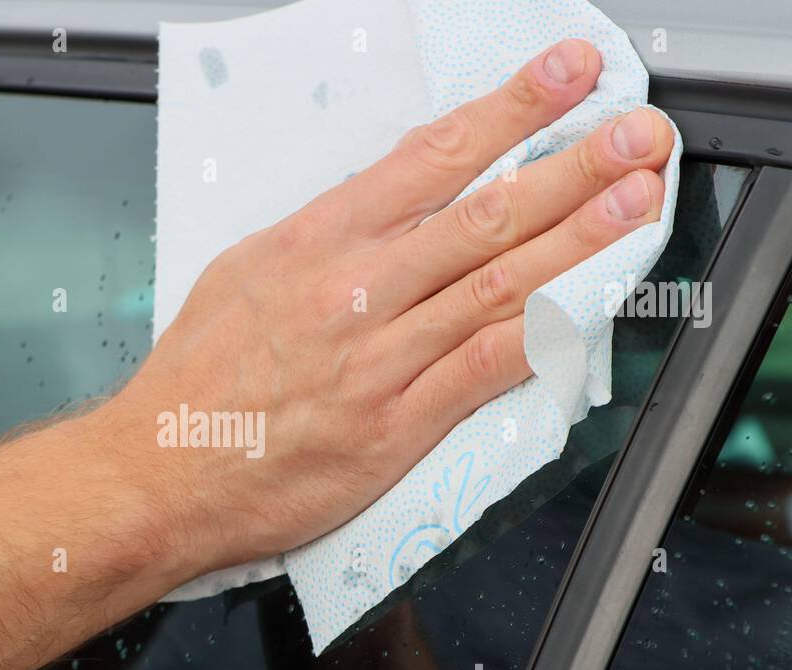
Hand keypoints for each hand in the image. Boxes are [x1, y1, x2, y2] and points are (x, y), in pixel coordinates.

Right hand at [100, 38, 672, 577]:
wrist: (156, 474)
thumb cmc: (194, 383)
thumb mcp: (244, 276)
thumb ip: (321, 239)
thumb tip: (389, 207)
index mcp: (313, 244)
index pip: (429, 158)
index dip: (509, 111)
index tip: (564, 75)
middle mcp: (352, 291)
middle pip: (482, 215)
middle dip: (572, 166)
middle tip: (635, 132)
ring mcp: (377, 360)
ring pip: (496, 286)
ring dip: (577, 240)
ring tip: (635, 201)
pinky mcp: (392, 428)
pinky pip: (482, 372)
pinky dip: (542, 335)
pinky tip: (589, 306)